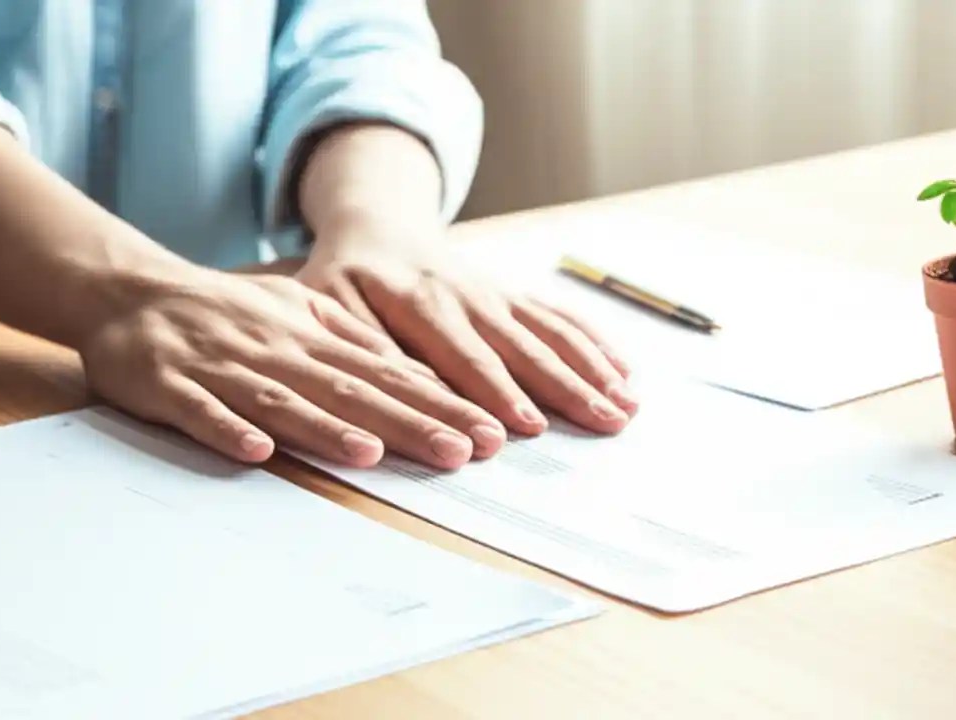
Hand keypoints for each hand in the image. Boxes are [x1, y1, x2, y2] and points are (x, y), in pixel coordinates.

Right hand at [77, 267, 507, 469]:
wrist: (130, 291)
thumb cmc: (223, 310)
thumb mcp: (293, 308)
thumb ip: (347, 336)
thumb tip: (408, 368)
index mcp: (309, 335)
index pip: (387, 373)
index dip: (438, 402)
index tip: (486, 431)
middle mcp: (274, 350)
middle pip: (349, 389)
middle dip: (408, 421)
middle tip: (463, 450)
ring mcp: (221, 367)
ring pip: (281, 400)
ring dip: (326, 428)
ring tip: (374, 453)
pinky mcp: (169, 385)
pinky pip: (200, 410)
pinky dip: (227, 429)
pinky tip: (256, 453)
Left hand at [296, 227, 636, 436]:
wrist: (378, 227)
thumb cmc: (345, 278)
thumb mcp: (330, 305)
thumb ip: (362, 346)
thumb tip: (395, 392)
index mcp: (416, 300)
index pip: (459, 355)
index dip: (489, 394)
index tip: (514, 432)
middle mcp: (466, 295)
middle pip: (521, 348)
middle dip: (563, 388)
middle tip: (600, 423)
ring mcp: (497, 294)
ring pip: (550, 333)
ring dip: (591, 370)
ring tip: (626, 407)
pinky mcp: (514, 296)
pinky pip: (560, 318)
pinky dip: (594, 343)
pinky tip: (625, 372)